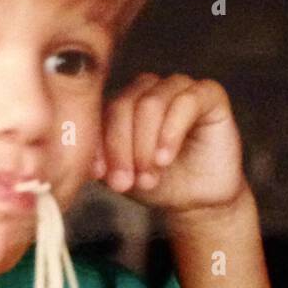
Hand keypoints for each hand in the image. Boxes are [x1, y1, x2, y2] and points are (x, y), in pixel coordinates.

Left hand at [92, 72, 247, 215]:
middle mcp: (149, 89)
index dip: (98, 143)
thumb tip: (77, 155)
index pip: (101, 111)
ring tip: (149, 176)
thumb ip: (98, 160)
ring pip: (151, 102)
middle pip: (124, 104)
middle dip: (121, 147)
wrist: (196, 200)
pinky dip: (171, 131)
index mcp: (122, 102)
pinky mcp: (209, 94)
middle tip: (125, 181)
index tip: (98, 175)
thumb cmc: (156, 184)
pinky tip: (165, 157)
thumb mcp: (119, 174)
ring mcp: (179, 87)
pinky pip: (186, 101)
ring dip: (145, 144)